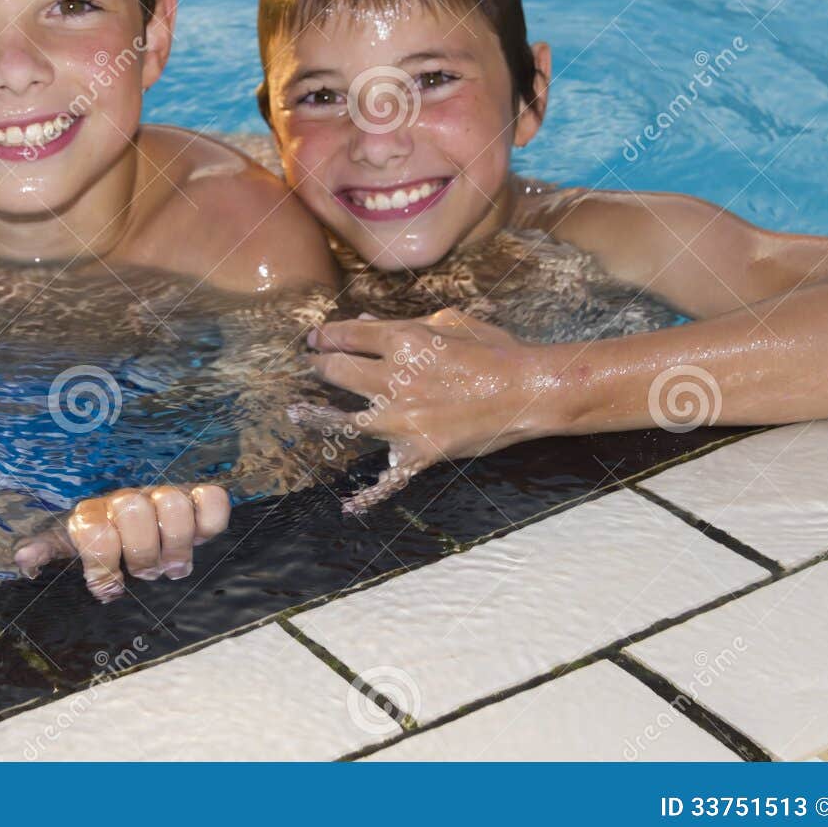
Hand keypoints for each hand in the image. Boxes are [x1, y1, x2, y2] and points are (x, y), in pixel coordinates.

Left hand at [12, 484, 230, 601]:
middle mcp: (128, 500)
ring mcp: (163, 497)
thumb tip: (22, 557)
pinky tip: (201, 542)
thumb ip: (46, 549)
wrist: (135, 533)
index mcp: (93, 512)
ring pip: (172, 500)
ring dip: (175, 541)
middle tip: (145, 574)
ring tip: (172, 568)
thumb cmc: (100, 546)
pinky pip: (212, 498)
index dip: (100, 562)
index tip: (109, 588)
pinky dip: (211, 521)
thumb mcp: (68, 548)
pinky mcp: (197, 500)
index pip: (91, 526)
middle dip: (140, 550)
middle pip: (132, 508)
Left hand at [299, 308, 551, 512]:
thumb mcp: (450, 322)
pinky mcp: (418, 453)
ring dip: (317, 416)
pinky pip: (387, 480)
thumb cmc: (495, 350)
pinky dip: (368, 496)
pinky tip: (348, 506)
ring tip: (298, 413)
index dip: (326, 335)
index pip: (348, 336)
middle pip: (338, 372)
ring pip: (345, 422)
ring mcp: (403, 421)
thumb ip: (403, 322)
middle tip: (311, 365)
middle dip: (319, 365)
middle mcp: (395, 381)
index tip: (316, 338)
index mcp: (404, 342)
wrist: (529, 392)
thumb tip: (362, 320)